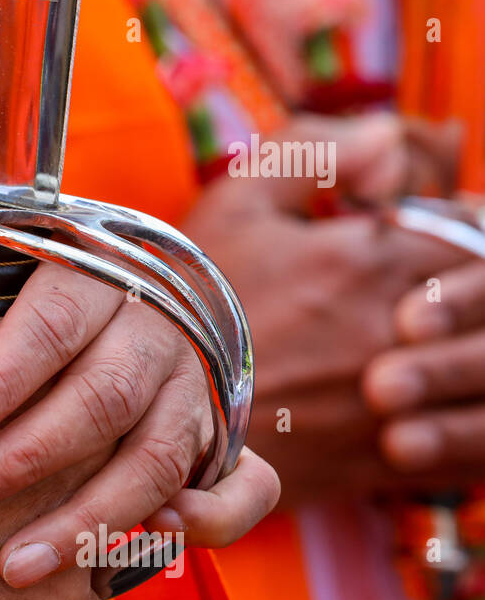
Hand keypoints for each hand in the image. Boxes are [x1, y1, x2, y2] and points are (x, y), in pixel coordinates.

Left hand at [0, 207, 268, 589]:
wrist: (74, 270)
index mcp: (93, 264)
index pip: (53, 325)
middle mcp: (156, 321)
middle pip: (104, 397)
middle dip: (25, 459)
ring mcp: (195, 379)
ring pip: (160, 455)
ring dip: (88, 520)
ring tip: (12, 566)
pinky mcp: (223, 428)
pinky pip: (248, 484)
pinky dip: (209, 522)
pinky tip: (135, 552)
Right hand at [185, 113, 465, 502]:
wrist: (148, 410)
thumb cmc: (186, 306)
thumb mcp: (233, 207)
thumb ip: (314, 154)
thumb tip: (389, 137)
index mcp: (366, 260)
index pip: (470, 231)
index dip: (467, 225)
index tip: (446, 227)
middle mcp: (394, 330)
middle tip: (467, 285)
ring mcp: (394, 402)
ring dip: (482, 358)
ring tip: (458, 347)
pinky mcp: (379, 461)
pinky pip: (465, 448)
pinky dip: (468, 426)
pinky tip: (444, 411)